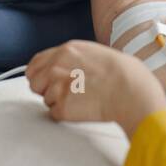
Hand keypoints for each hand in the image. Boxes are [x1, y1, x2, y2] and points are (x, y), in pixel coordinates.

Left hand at [26, 40, 165, 134]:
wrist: (131, 91)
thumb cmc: (124, 74)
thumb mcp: (96, 53)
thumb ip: (76, 58)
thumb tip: (69, 67)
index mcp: (66, 50)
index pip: (36, 63)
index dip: (39, 74)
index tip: (44, 80)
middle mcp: (57, 66)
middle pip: (34, 82)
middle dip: (46, 89)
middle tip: (66, 93)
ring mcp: (57, 86)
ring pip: (46, 99)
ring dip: (60, 102)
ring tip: (82, 99)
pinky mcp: (62, 107)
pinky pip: (55, 114)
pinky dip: (66, 115)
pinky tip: (83, 108)